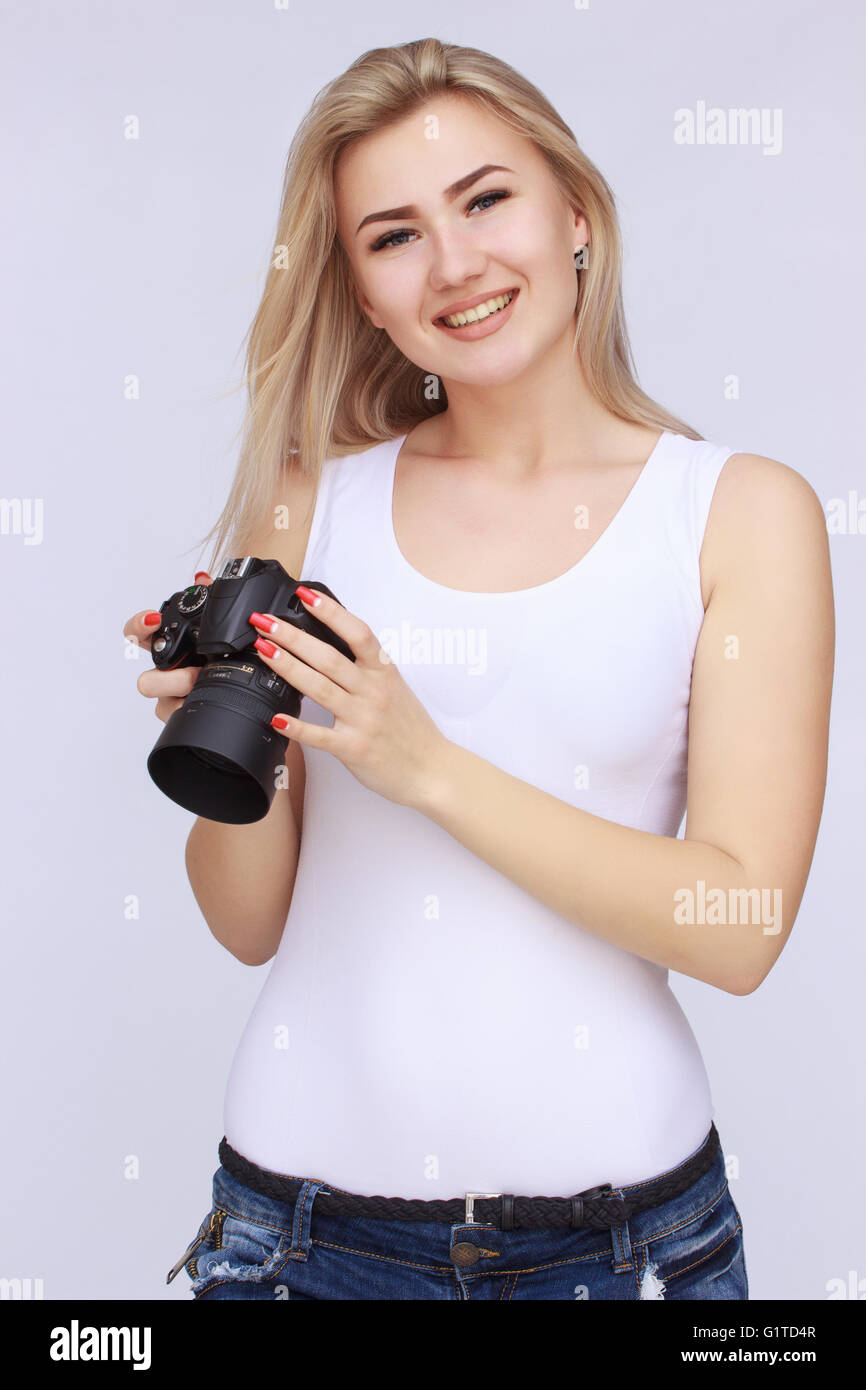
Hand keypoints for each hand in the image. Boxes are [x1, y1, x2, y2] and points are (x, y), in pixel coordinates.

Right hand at [124, 572, 213, 723]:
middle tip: (194, 671)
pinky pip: (173, 714)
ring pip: (162, 700)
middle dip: (170, 676)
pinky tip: (206, 701)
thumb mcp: (223, 625)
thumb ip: (213, 598)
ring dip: (182, 690)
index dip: (139, 625)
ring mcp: (169, 694)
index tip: (154, 619)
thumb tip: (202, 577)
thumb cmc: (226, 652)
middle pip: (147, 677)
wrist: (243, 680)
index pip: (137, 633)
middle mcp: (164, 670)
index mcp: (170, 645)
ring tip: (205, 684)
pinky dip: (188, 707)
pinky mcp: (177, 711)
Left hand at [248, 586, 449, 810]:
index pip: (357, 633)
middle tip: (264, 621)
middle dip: (292, 636)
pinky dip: (297, 726)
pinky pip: (320, 736)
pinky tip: (275, 718)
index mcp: (384, 672)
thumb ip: (367, 668)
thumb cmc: (411, 729)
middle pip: (328, 657)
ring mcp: (363, 719)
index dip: (331, 611)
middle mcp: (373, 692)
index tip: (304, 595)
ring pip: (319, 688)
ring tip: (263, 650)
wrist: (432, 769)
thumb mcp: (395, 688)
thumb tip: (333, 644)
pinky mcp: (354, 748)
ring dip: (288, 667)